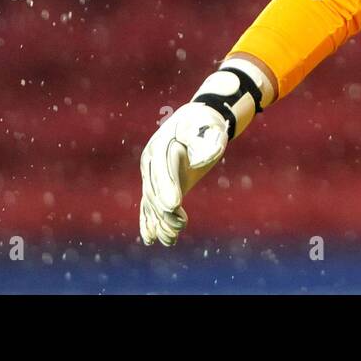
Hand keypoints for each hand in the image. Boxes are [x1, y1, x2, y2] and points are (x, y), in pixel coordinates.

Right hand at [139, 101, 227, 246]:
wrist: (197, 121)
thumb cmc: (205, 124)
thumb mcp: (210, 127)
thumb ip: (209, 141)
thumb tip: (208, 157)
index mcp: (162, 144)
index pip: (163, 169)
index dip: (168, 188)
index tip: (174, 205)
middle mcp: (150, 160)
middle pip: (155, 189)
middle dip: (165, 211)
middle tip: (181, 226)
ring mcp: (150, 173)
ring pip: (151, 201)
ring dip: (160, 221)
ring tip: (172, 238)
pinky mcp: (156, 184)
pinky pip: (149, 204)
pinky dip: (150, 221)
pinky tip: (151, 239)